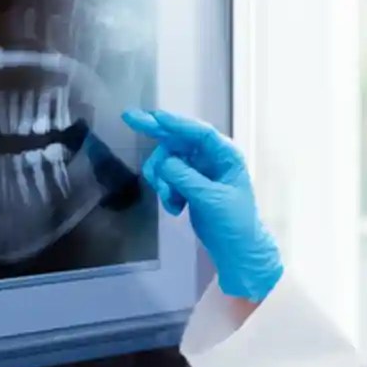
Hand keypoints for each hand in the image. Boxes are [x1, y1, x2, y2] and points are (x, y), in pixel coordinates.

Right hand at [121, 108, 282, 300]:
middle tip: (130, 117)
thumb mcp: (211, 199)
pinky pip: (167, 178)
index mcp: (226, 156)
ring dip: (162, 179)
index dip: (176, 123)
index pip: (199, 133)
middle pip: (179, 139)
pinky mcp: (189, 185)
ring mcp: (199, 171)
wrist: (236, 249)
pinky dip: (166, 192)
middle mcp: (212, 158)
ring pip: (167, 160)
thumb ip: (187, 178)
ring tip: (171, 200)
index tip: (154, 117)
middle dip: (155, 132)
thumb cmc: (234, 222)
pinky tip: (176, 208)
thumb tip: (164, 161)